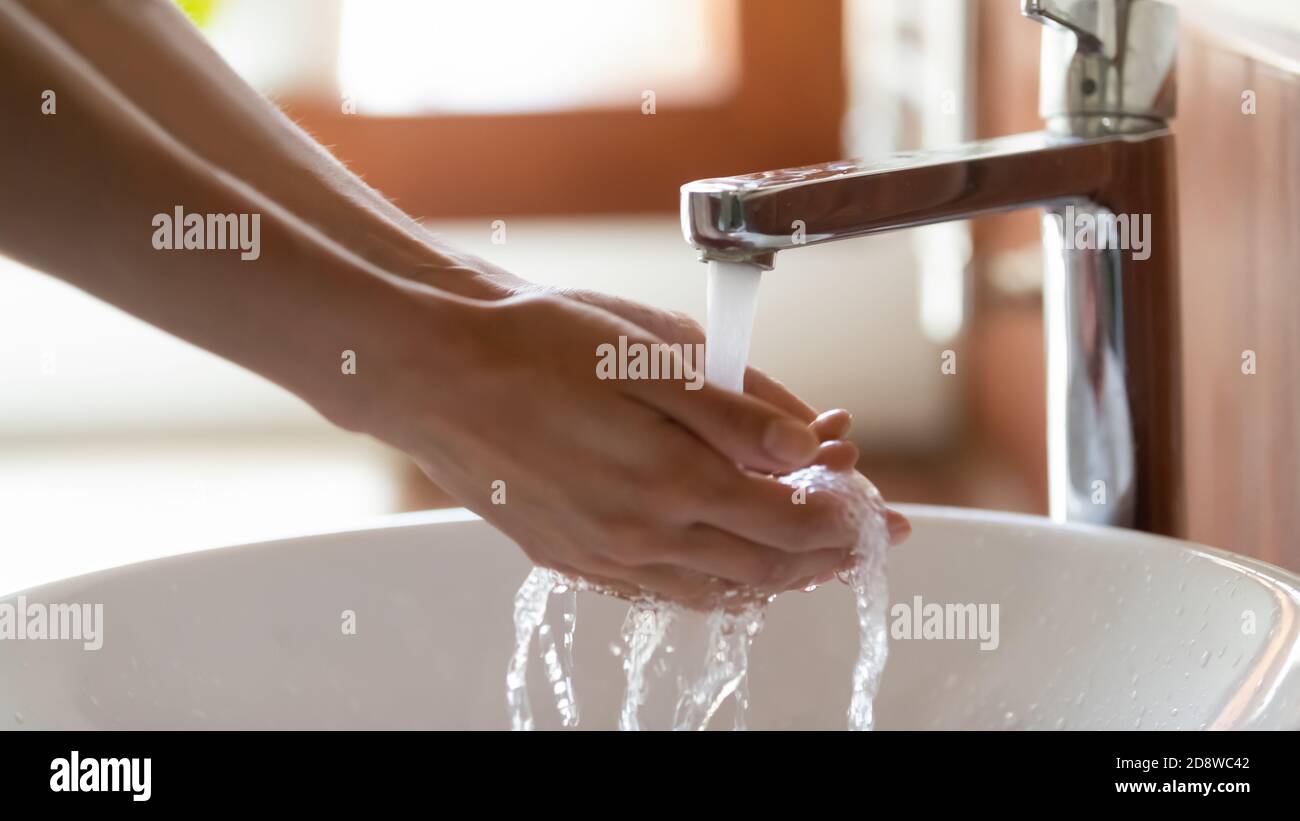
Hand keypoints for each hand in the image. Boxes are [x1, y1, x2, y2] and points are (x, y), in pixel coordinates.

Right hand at [363, 287, 900, 608]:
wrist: (434, 371)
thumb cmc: (535, 346)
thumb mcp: (650, 355)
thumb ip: (736, 413)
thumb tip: (810, 449)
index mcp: (671, 482)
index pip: (789, 523)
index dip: (844, 520)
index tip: (878, 511)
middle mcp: (639, 536)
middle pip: (762, 568)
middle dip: (824, 558)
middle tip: (863, 542)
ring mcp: (602, 557)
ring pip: (714, 590)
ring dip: (774, 578)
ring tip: (809, 560)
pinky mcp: (569, 558)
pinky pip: (661, 592)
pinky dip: (712, 584)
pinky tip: (722, 567)